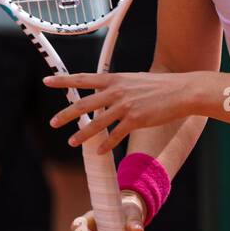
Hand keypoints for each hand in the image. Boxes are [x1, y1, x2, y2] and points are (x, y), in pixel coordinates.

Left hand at [44, 71, 197, 153]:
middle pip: (84, 104)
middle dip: (66, 114)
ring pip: (97, 123)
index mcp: (115, 79)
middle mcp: (117, 92)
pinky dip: (106, 144)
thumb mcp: (136, 80)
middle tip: (53, 122)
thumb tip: (108, 93)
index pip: (83, 79)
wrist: (183, 91)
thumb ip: (119, 86)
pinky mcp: (136, 120)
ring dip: (82, 134)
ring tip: (71, 141)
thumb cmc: (162, 86)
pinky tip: (98, 151)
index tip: (46, 81)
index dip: (63, 80)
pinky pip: (116, 135)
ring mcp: (126, 106)